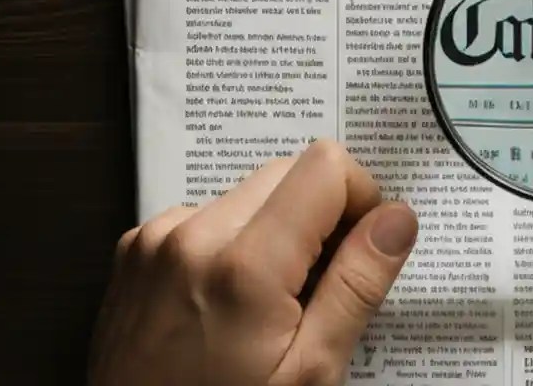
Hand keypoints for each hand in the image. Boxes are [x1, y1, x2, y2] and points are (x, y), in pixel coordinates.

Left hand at [88, 139, 418, 385]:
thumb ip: (357, 285)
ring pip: (249, 193)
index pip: (325, 166)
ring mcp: (155, 239)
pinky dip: (232, 244)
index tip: (360, 250)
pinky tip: (229, 303)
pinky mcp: (135, 250)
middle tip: (320, 287)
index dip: (360, 198)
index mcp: (243, 263)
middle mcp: (191, 234)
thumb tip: (397, 217)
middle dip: (320, 216)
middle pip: (288, 172)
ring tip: (269, 304)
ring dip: (275, 231)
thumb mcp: (311, 370)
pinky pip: (206, 216)